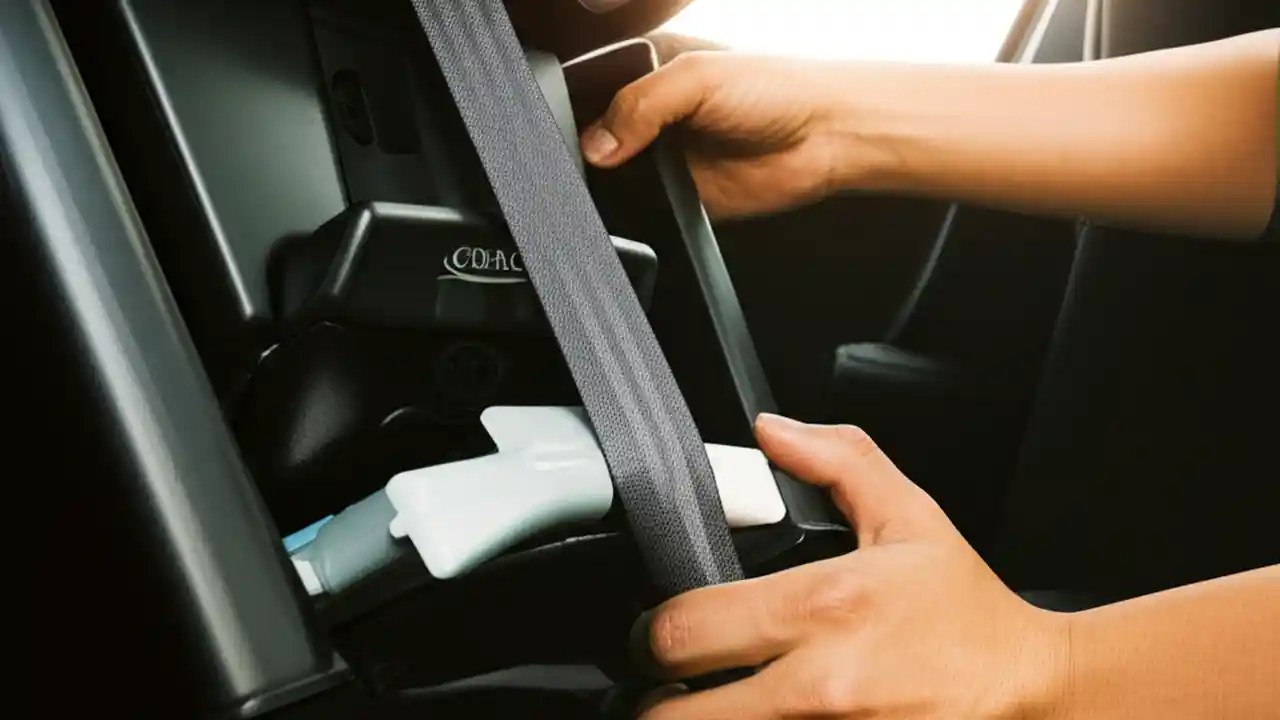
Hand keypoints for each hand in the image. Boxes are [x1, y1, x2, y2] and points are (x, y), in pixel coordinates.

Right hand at [580, 53, 881, 218]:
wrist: (826, 136)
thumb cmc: (778, 89)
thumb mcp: (696, 79)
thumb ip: (640, 105)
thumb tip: (597, 145)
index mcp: (651, 75)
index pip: (594, 92)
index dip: (580, 109)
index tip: (575, 126)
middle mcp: (655, 117)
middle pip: (599, 139)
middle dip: (595, 151)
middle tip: (604, 155)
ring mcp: (667, 160)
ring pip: (616, 179)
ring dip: (615, 183)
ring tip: (630, 174)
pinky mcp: (681, 199)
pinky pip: (646, 212)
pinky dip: (641, 211)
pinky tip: (648, 198)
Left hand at [634, 414, 1069, 718]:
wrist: (1035, 693)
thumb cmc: (968, 612)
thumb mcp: (910, 518)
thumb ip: (837, 462)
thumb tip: (771, 432)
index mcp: (823, 607)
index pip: (681, 629)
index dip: (650, 634)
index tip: (657, 635)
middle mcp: (818, 687)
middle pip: (673, 715)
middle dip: (657, 698)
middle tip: (671, 684)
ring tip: (707, 706)